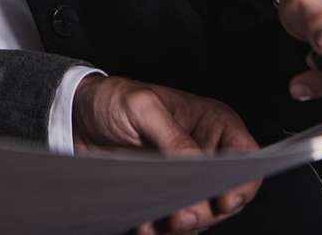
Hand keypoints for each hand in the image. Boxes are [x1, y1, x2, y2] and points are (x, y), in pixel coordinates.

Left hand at [73, 75, 259, 233]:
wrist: (76, 118)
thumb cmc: (112, 100)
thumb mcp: (142, 107)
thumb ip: (172, 135)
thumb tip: (196, 166)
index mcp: (211, 124)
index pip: (246, 156)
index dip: (243, 181)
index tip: (224, 200)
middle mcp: (204, 154)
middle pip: (226, 193)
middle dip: (207, 212)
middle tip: (182, 217)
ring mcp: (184, 178)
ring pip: (201, 214)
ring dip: (182, 225)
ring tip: (157, 224)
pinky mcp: (162, 196)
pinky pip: (172, 223)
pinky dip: (160, 230)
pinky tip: (143, 226)